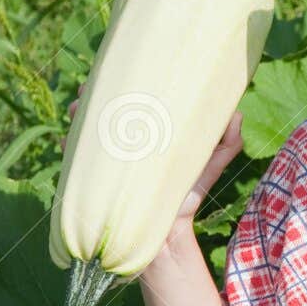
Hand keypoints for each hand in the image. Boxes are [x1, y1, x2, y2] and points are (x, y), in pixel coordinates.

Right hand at [64, 82, 244, 228]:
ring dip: (78, 117)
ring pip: (87, 132)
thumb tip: (237, 114)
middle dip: (92, 96)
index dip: (123, 86)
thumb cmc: (188, 195)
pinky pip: (78, 163)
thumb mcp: (210, 166)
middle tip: (87, 89)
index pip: (132, 103)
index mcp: (149, 134)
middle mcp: (126, 143)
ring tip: (76, 109)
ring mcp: (109, 162)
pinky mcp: (98, 183)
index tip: (118, 72)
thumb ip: (227, 143)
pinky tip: (69, 143)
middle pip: (104, 112)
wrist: (168, 233)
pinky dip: (72, 151)